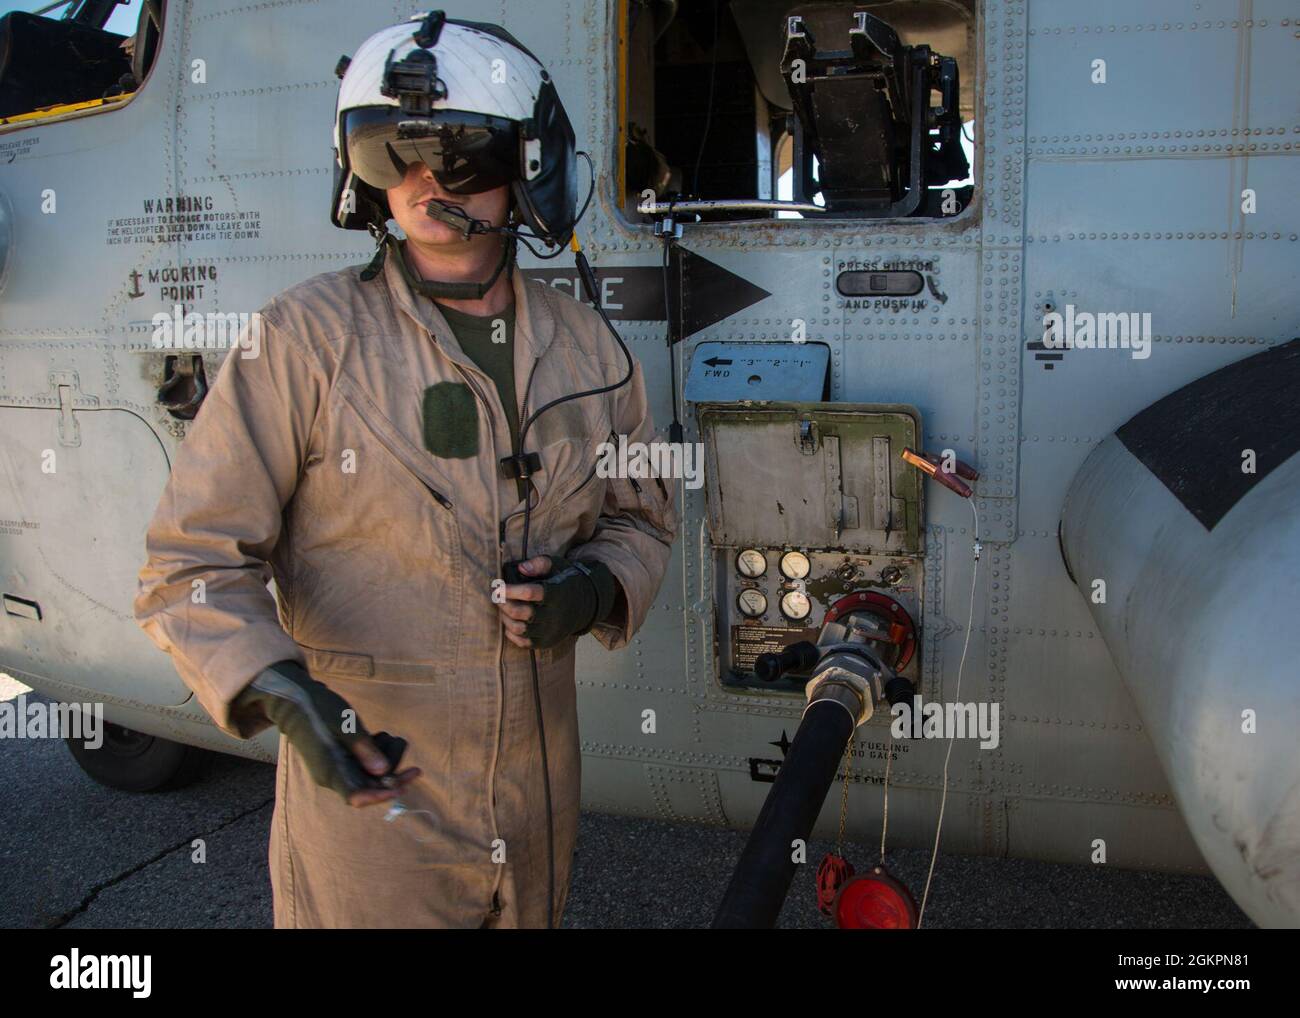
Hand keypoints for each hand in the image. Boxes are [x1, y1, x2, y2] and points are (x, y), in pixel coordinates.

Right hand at [233, 661, 420, 806]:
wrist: (294, 699)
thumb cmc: (318, 710)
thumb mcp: (345, 726)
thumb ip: (364, 749)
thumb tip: (383, 772)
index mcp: (331, 772)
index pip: (357, 797)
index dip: (381, 796)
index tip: (402, 786)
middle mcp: (334, 775)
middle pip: (367, 788)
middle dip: (392, 778)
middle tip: (416, 769)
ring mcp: (336, 767)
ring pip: (368, 775)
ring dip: (385, 762)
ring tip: (390, 738)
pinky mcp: (340, 758)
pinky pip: (362, 764)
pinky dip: (376, 753)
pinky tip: (381, 736)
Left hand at [498, 554, 614, 649]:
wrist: (585, 605)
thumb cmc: (564, 582)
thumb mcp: (557, 566)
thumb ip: (540, 563)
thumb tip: (521, 568)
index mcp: (557, 593)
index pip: (530, 593)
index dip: (511, 590)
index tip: (498, 587)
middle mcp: (555, 614)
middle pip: (523, 613)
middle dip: (504, 604)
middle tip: (497, 597)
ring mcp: (551, 630)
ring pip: (521, 629)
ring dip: (506, 619)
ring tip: (502, 609)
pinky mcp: (547, 642)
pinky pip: (524, 643)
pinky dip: (511, 634)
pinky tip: (509, 623)